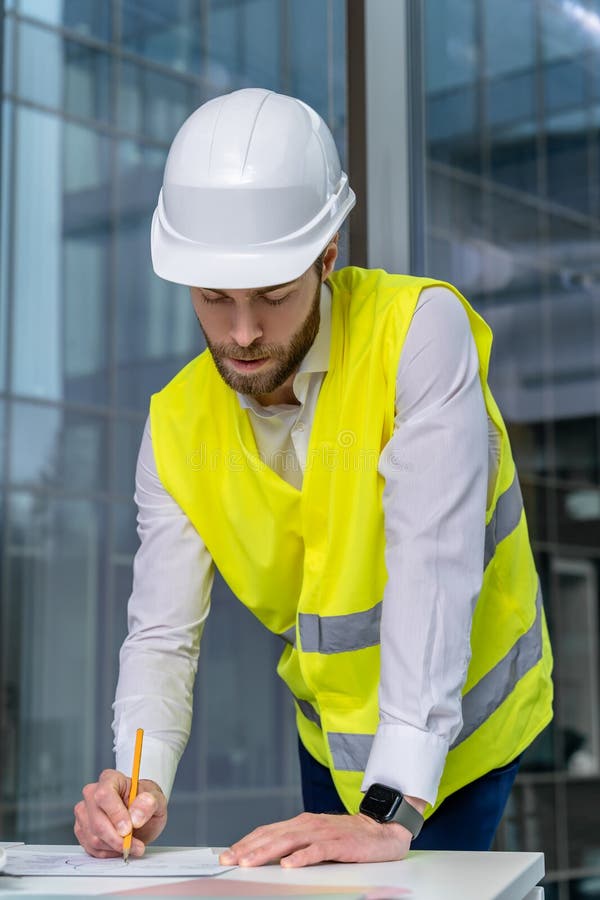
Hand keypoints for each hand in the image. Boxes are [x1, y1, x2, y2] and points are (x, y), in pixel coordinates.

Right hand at [74, 769, 167, 857]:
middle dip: (117, 839)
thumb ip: (150, 803)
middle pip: (97, 821)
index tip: (128, 829)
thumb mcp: (157, 799)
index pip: (104, 795)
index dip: (115, 814)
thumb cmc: (146, 803)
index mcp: (110, 779)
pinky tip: (120, 846)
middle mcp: (92, 793)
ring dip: (115, 847)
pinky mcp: (81, 829)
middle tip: (136, 845)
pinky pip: (91, 848)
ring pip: (93, 838)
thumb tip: (136, 816)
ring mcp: (85, 812)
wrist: (140, 815)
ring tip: (132, 844)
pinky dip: (108, 852)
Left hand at [219, 812, 411, 867]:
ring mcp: (323, 832)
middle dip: (248, 849)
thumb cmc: (348, 838)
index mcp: (301, 823)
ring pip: (289, 841)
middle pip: (273, 835)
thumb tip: (268, 858)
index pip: (267, 831)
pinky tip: (288, 865)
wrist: (382, 830)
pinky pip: (317, 850)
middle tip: (230, 860)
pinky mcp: (340, 843)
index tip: (228, 854)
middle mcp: (309, 824)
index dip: (246, 842)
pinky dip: (301, 857)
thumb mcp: (317, 838)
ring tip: (249, 864)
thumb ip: (296, 844)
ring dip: (266, 853)